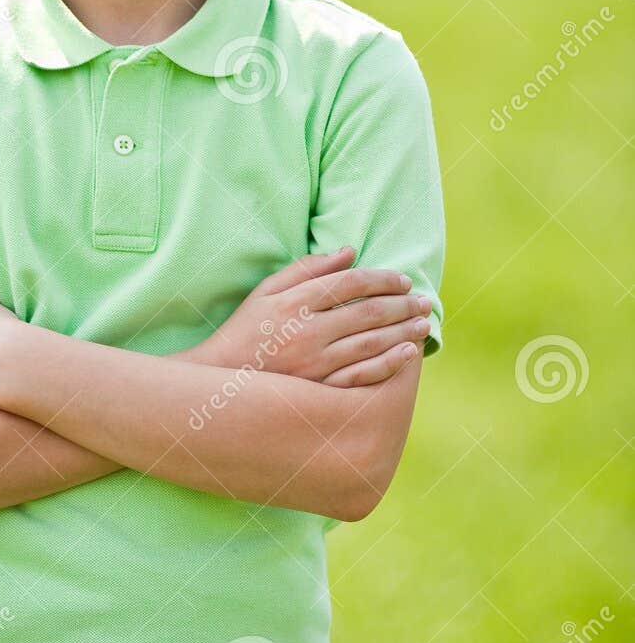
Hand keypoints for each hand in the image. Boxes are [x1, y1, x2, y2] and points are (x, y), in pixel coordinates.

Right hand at [187, 246, 430, 386]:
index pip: (350, 283)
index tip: (403, 280)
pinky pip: (362, 375)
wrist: (219, 382)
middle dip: (402, 304)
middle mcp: (306, 332)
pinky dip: (389, 363)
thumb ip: (306, 269)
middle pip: (367, 312)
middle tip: (423, 300)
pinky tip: (408, 354)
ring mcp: (313, 364)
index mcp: (294, 303)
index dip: (382, 278)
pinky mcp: (317, 390)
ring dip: (402, 330)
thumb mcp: (266, 291)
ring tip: (423, 323)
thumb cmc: (245, 330)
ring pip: (371, 342)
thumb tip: (348, 251)